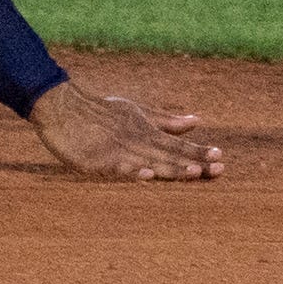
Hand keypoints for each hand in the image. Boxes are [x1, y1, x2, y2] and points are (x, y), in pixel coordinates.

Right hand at [28, 80, 223, 180]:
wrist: (61, 108)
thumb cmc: (100, 112)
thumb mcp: (136, 112)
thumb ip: (166, 120)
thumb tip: (197, 121)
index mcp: (145, 130)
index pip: (176, 144)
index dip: (198, 151)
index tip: (220, 157)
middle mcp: (135, 140)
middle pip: (168, 155)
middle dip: (193, 163)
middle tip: (218, 168)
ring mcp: (117, 150)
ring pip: (148, 161)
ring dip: (172, 168)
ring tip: (194, 172)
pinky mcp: (97, 159)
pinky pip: (117, 167)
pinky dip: (133, 171)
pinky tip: (147, 175)